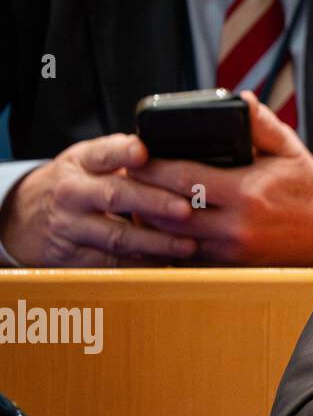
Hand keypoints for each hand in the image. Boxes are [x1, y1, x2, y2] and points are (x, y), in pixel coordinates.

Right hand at [0, 134, 196, 265]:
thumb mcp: (89, 161)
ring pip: (116, 236)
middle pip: (115, 195)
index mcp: (81, 162)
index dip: (123, 152)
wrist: (22, 215)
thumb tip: (177, 158)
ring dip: (155, 242)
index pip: (103, 153)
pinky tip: (166, 262)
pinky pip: (110, 262)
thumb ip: (124, 157)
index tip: (143, 152)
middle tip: (185, 209)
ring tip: (187, 244)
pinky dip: (140, 264)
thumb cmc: (75, 183)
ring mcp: (70, 226)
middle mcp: (73, 192)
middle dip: (153, 202)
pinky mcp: (71, 255)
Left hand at [127, 91, 312, 264]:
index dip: (154, 167)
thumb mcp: (288, 148)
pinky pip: (185, 255)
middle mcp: (237, 224)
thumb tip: (240, 99)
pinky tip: (154, 226)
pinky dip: (165, 241)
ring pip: (172, 237)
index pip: (185, 178)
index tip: (135, 155)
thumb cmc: (305, 185)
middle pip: (170, 210)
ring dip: (147, 220)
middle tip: (123, 177)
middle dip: (142, 193)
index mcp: (249, 191)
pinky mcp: (229, 264)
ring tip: (131, 201)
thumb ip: (261, 123)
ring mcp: (232, 249)